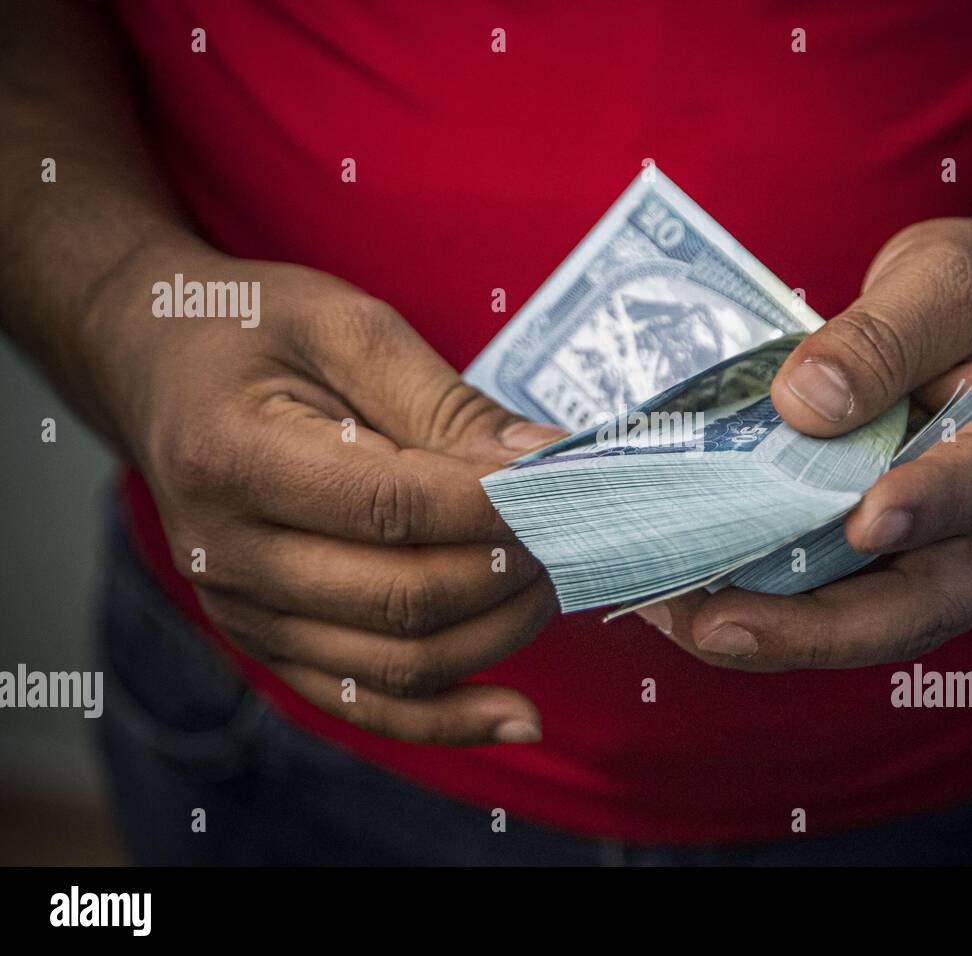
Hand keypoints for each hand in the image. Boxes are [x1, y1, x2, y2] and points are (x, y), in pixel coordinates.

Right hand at [96, 246, 565, 741]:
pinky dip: (449, 721)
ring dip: (500, 632)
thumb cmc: (251, 332)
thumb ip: (444, 402)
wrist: (155, 371)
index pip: (394, 508)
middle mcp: (225, 554)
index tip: (569, 484)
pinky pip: (366, 706)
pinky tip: (519, 718)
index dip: (497, 507)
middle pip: (403, 598)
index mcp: (232, 458)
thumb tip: (545, 463)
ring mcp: (242, 613)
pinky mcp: (268, 645)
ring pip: (398, 664)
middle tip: (575, 527)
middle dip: (512, 569)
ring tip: (554, 579)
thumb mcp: (344, 326)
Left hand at [646, 194, 971, 669]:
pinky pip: (850, 599)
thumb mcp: (948, 276)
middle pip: (930, 601)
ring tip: (684, 619)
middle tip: (719, 627)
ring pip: (879, 621)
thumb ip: (886, 335)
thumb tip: (806, 405)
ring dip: (780, 631)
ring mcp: (970, 556)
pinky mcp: (916, 562)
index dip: (936, 505)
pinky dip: (778, 607)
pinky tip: (703, 596)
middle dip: (819, 628)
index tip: (867, 519)